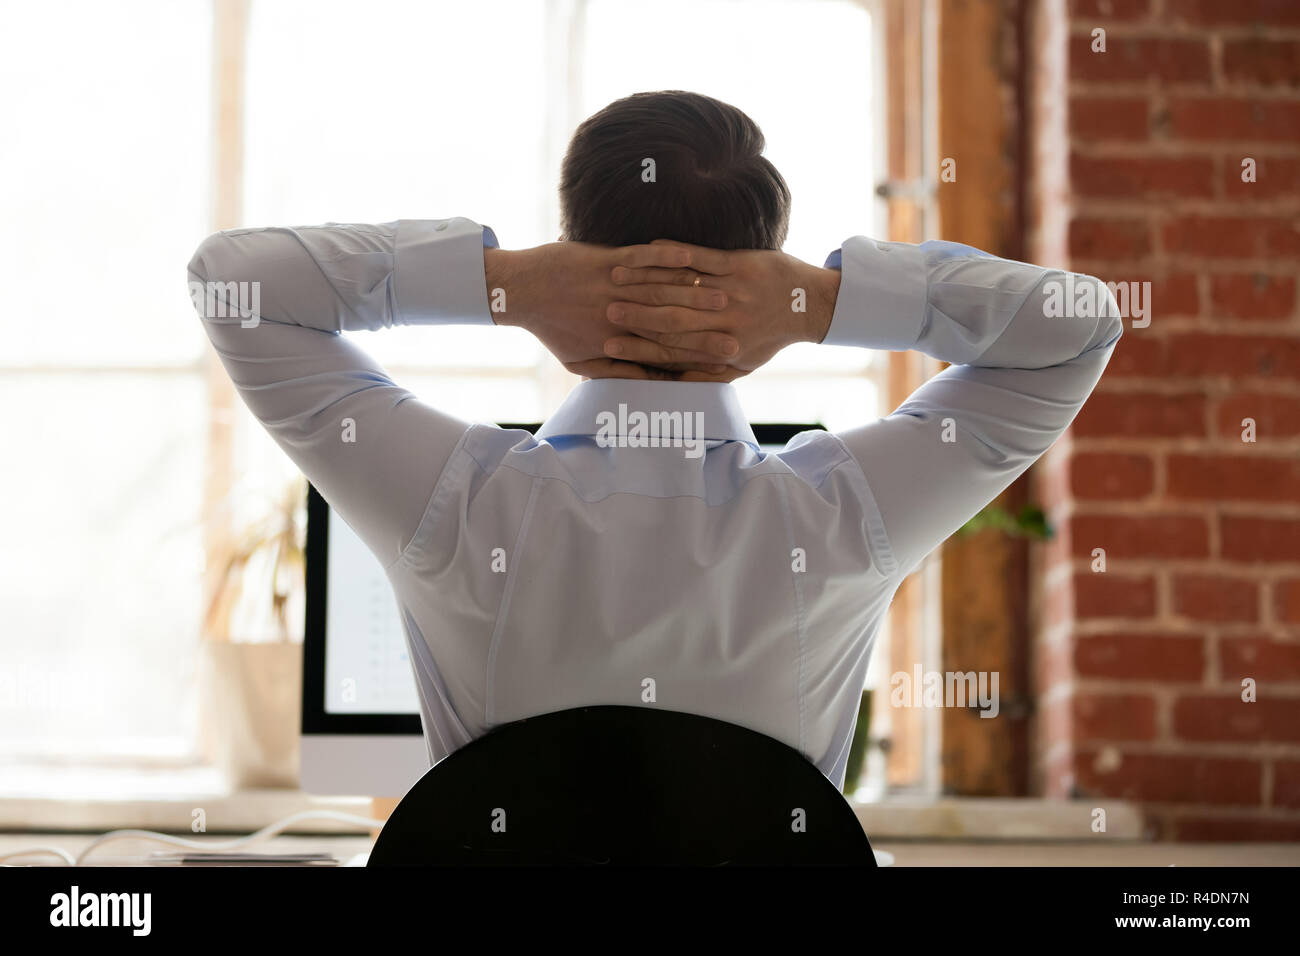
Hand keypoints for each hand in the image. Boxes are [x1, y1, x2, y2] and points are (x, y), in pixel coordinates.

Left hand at [485, 242, 740, 379]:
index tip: (725, 365)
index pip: (664, 357)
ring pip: (662, 293)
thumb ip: (609, 373)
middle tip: (740, 335)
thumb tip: (639, 383)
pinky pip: (642, 259)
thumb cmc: (549, 327)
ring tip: (727, 295)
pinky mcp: (608, 262)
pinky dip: (667, 257)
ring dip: (696, 294)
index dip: (695, 361)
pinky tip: (690, 257)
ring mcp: (615, 289)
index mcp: (615, 345)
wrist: (521, 291)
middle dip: (709, 332)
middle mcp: (619, 320)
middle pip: (672, 328)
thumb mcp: (577, 360)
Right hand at [602, 240, 839, 381]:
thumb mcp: (743, 367)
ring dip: (646, 284)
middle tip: (604, 314)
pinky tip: (650, 248)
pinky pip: (701, 258)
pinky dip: (673, 253)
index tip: (608, 348)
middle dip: (634, 317)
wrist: (809, 304)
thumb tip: (676, 387)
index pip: (671, 352)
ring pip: (680, 288)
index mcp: (721, 349)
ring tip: (615, 281)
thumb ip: (709, 376)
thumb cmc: (771, 337)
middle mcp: (724, 322)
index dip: (637, 351)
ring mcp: (732, 291)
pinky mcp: (739, 265)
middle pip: (670, 321)